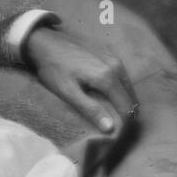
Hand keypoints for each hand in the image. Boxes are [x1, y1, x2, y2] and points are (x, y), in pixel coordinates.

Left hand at [23, 25, 138, 135]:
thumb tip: (111, 128)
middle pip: (131, 97)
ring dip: (125, 101)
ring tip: (115, 115)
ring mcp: (114, 57)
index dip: (126, 124)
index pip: (127, 107)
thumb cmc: (53, 68)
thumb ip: (90, 109)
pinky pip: (122, 76)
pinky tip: (110, 96)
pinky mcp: (109, 53)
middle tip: (118, 128)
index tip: (119, 135)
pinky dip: (120, 89)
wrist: (45, 41)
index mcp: (108, 77)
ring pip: (128, 86)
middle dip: (128, 114)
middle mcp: (116, 66)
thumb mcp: (68, 92)